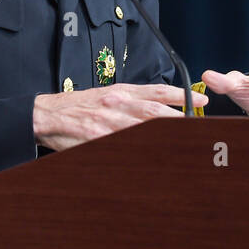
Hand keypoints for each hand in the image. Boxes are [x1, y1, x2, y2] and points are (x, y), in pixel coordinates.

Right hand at [33, 82, 206, 150]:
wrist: (47, 114)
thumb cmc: (79, 106)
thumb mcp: (108, 96)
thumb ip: (133, 101)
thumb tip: (162, 108)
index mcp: (121, 92)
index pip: (157, 91)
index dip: (181, 95)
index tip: (201, 100)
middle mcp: (117, 104)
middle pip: (155, 111)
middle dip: (179, 118)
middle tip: (200, 125)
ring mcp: (106, 122)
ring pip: (142, 128)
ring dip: (164, 134)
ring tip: (185, 141)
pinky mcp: (95, 137)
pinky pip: (120, 144)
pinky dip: (137, 150)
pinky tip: (153, 157)